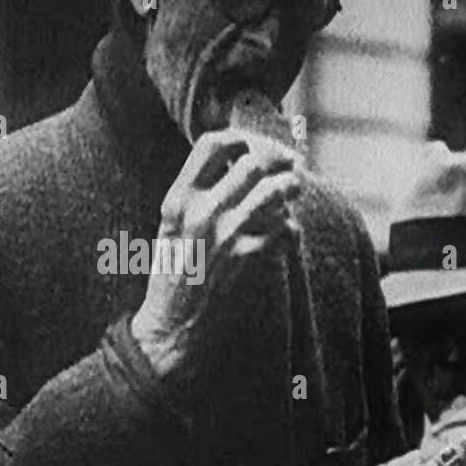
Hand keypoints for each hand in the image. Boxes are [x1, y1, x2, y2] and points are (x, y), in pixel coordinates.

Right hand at [131, 129, 299, 381]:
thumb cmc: (171, 276)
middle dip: (277, 157)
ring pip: (275, 190)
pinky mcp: (249, 259)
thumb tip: (238, 163)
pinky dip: (290, 226)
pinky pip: (284, 228)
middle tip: (289, 163)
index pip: (212, 144)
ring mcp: (227, 235)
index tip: (252, 145)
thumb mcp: (170, 227)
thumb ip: (196, 194)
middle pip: (252, 161)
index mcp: (177, 199)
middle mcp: (201, 212)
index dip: (239, 138)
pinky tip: (286, 231)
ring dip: (290, 185)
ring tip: (295, 186)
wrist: (171, 328)